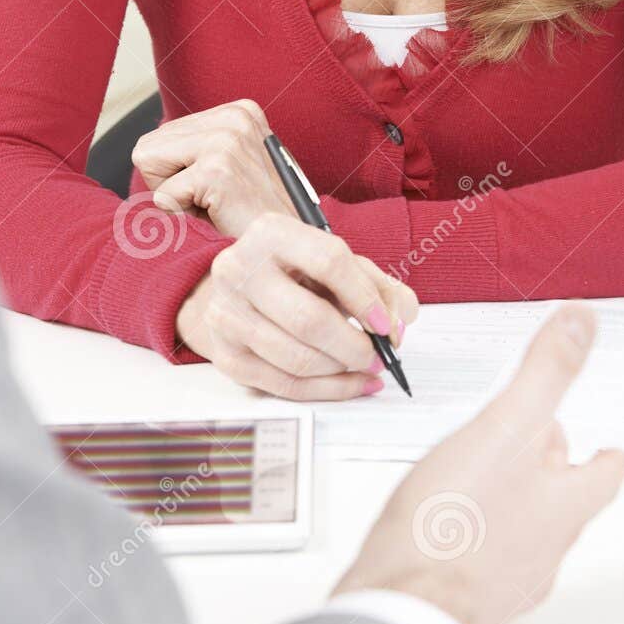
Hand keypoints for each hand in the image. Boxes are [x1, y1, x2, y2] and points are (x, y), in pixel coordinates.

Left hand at [132, 99, 295, 237]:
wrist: (288, 255)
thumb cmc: (254, 218)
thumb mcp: (229, 167)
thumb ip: (194, 149)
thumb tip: (143, 151)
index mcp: (238, 111)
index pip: (162, 135)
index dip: (177, 172)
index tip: (216, 188)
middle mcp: (234, 116)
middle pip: (150, 147)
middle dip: (171, 183)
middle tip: (216, 202)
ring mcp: (227, 140)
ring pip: (149, 164)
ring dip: (175, 198)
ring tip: (217, 207)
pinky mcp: (217, 169)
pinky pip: (162, 196)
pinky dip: (182, 216)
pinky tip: (219, 217)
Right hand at [175, 213, 418, 399]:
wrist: (242, 287)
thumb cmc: (298, 273)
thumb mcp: (339, 264)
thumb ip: (380, 286)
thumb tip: (398, 323)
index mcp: (270, 233)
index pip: (328, 261)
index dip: (364, 297)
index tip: (385, 324)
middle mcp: (238, 269)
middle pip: (308, 319)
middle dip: (354, 345)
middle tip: (377, 355)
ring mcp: (225, 314)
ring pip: (297, 358)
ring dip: (342, 370)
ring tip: (364, 366)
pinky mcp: (225, 354)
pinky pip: (284, 385)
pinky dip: (327, 390)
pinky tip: (350, 383)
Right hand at [334, 302, 623, 623]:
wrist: (401, 610)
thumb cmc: (452, 526)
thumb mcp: (504, 429)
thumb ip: (545, 374)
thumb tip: (583, 323)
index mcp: (562, 507)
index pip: (602, 478)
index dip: (606, 458)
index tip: (611, 449)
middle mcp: (544, 550)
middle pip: (563, 506)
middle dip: (555, 475)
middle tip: (548, 453)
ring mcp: (505, 582)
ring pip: (526, 538)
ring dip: (519, 509)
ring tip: (498, 487)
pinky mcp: (463, 601)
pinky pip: (484, 566)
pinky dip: (479, 542)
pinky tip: (451, 532)